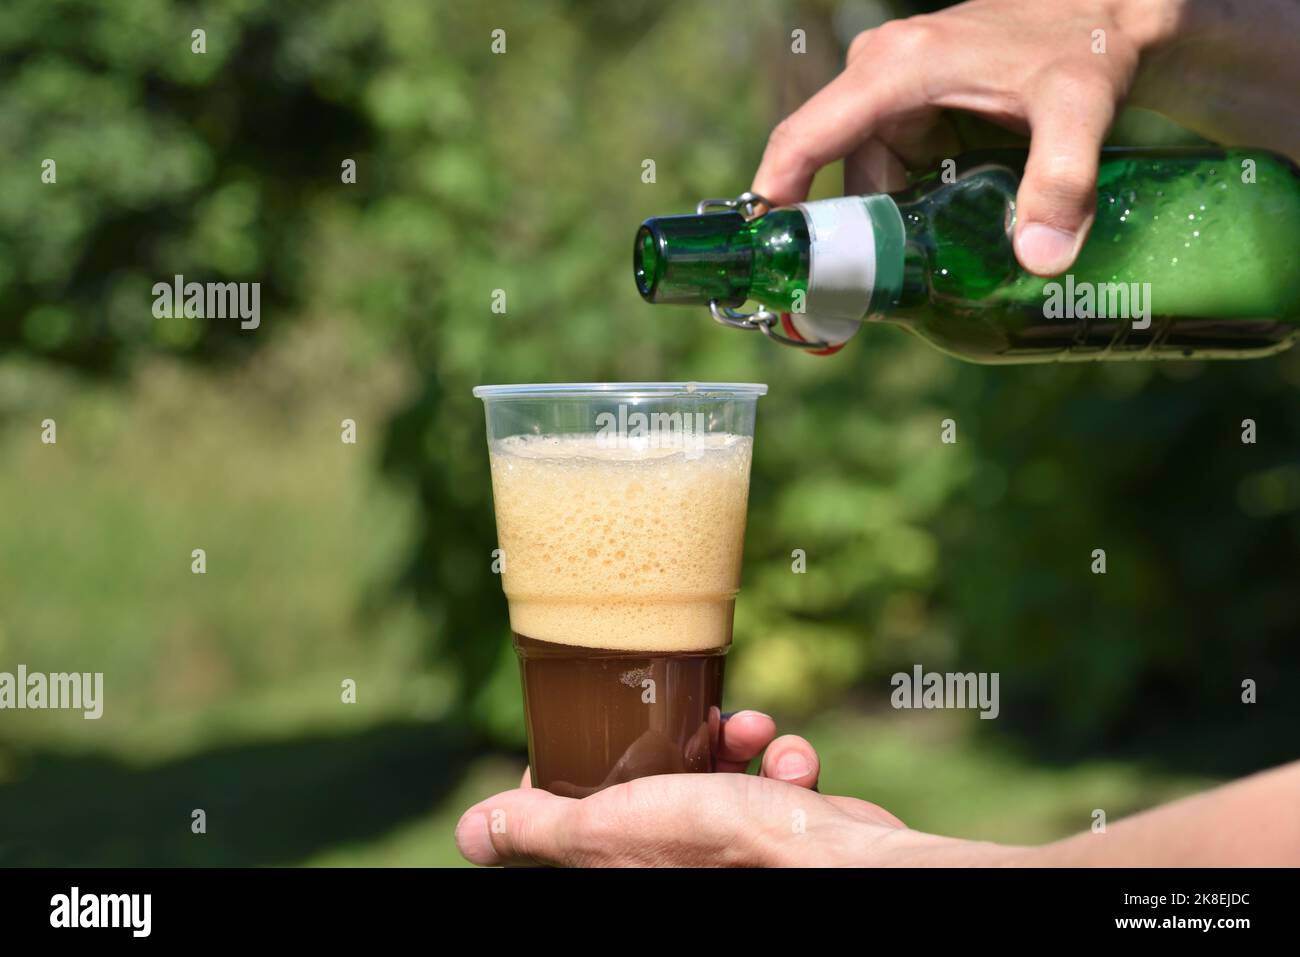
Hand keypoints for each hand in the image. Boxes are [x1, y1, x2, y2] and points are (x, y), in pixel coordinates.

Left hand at [454, 710, 912, 866]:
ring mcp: (732, 846)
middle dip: (680, 739)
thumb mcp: (609, 830)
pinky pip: (773, 782)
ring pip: (720, 773)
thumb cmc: (724, 846)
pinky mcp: (782, 831)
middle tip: (698, 721)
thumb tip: (468, 832)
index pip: (582, 817)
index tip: (594, 730)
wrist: (837, 861)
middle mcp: (676, 858)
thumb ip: (542, 830)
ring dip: (738, 740)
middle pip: (656, 786)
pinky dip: (783, 763)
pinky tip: (792, 765)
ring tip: (752, 734)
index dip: (582, 770)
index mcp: (626, 863)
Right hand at [752, 0, 1299, 275]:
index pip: (803, 139)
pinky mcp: (912, 107)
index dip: (774, 199)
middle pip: (835, 173)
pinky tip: (932, 240)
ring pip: (866, 178)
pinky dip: (905, 208)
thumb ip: (1062, 182)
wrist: (1111, 16)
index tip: (763, 257)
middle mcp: (879, 75)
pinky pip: (889, 169)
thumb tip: (1039, 260)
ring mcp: (892, 91)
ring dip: (887, 227)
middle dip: (846, 236)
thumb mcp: (1081, 111)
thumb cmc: (1088, 49)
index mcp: (894, 70)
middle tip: (859, 301)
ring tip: (916, 275)